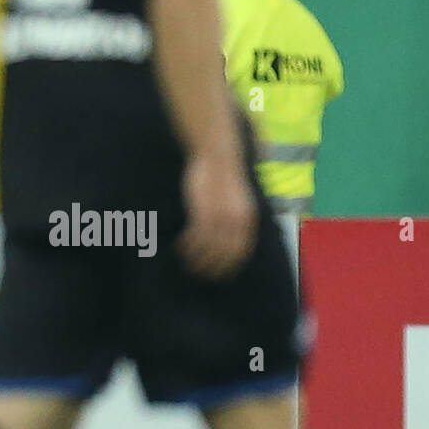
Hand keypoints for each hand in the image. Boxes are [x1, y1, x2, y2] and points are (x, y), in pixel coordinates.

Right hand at [178, 152, 257, 279]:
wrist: (216, 154)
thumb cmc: (225, 175)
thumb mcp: (240, 199)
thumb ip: (239, 217)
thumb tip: (236, 234)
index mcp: (248, 220)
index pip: (240, 253)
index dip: (229, 266)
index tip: (219, 275)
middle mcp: (236, 222)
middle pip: (224, 255)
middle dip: (211, 268)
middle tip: (199, 274)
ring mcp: (219, 217)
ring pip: (208, 248)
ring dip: (196, 259)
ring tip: (187, 263)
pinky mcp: (202, 211)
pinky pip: (194, 237)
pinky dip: (187, 245)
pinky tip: (180, 247)